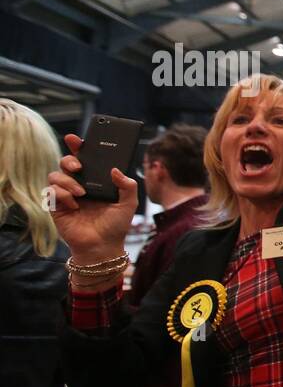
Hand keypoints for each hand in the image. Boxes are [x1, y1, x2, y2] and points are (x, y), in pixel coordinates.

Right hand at [48, 133, 135, 263]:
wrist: (103, 247)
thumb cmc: (115, 225)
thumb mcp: (129, 203)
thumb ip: (127, 186)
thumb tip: (116, 170)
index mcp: (95, 181)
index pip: (85, 159)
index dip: (78, 147)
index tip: (76, 139)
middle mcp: (79, 185)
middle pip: (66, 163)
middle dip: (70, 160)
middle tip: (79, 167)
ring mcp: (66, 195)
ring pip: (55, 175)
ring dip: (67, 181)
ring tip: (82, 193)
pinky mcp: (56, 207)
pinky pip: (50, 192)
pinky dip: (61, 195)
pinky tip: (74, 205)